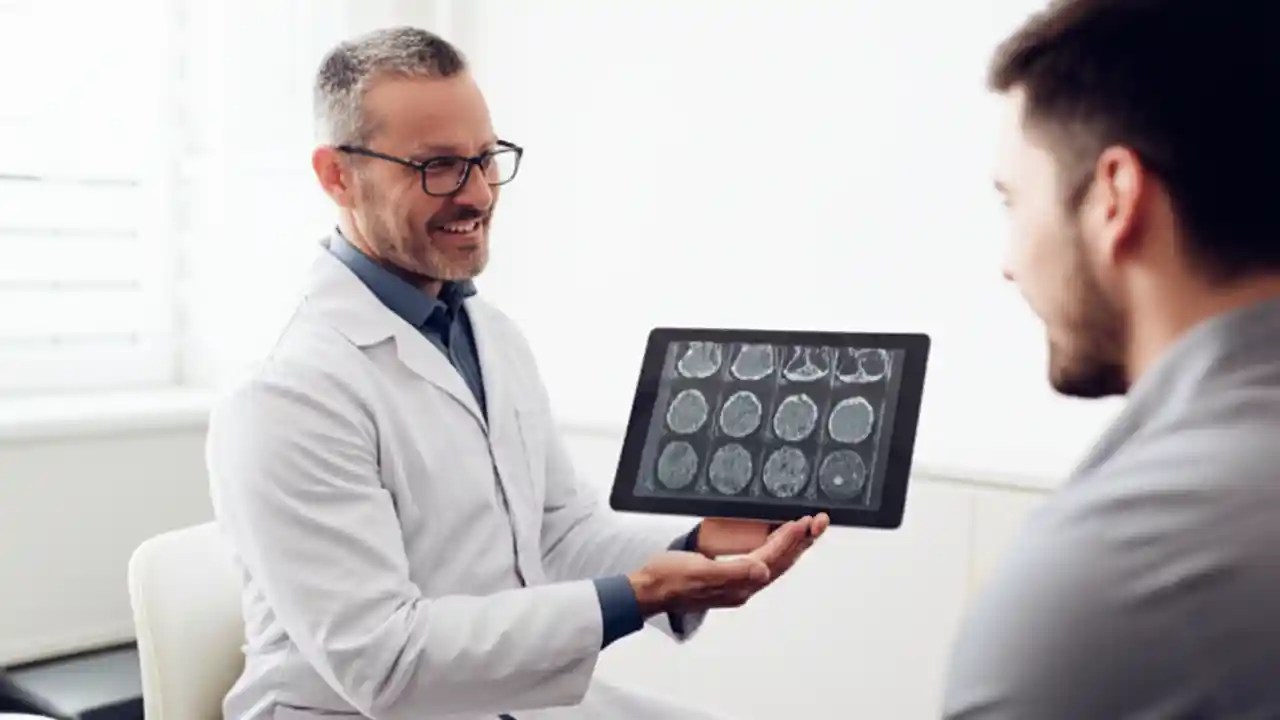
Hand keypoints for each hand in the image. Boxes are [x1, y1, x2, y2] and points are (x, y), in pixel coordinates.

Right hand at [628, 515, 829, 616]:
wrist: (647, 590)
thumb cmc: (668, 580)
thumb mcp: (698, 571)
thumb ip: (732, 572)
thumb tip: (763, 570)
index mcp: (738, 584)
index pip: (772, 557)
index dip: (789, 538)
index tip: (804, 521)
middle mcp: (742, 586)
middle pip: (781, 562)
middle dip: (802, 542)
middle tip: (819, 522)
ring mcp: (736, 583)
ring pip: (774, 563)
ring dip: (792, 545)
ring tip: (808, 529)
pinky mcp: (728, 578)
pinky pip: (761, 562)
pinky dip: (774, 549)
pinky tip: (776, 541)